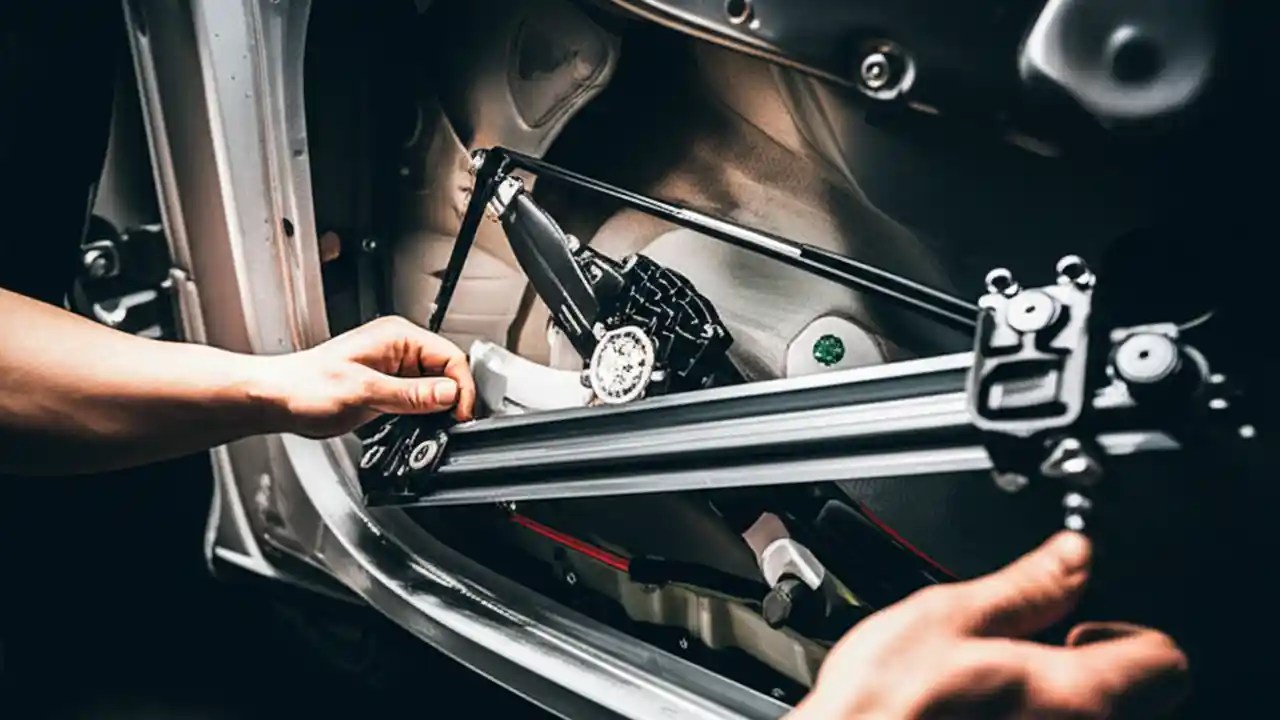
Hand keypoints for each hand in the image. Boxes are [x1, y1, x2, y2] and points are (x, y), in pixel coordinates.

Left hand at [255, 316, 476, 437]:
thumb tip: (449, 394)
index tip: (461, 413)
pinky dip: (422, 416)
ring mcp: (394, 370)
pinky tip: (415, 428)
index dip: (462, 388)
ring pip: (435, 390)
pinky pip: (418, 401)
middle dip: (452, 400)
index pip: (450, 357)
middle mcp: (399, 350)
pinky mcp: (388, 389)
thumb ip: (411, 394)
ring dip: (436, 410)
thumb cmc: (305, 386)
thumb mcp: (363, 391)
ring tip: (431, 428)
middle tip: (451, 425)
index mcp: (397, 337)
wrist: (278, 400)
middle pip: (447, 373)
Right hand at [789, 532, 1187, 718]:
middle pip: (1132, 696)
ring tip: (986, 692)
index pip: (1166, 658)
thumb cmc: (883, 708)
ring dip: (1053, 700)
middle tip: (1018, 658)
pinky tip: (975, 715)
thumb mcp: (946, 618)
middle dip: (1083, 668)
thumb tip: (1074, 554)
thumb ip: (1025, 585)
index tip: (1074, 629)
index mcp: (1080, 696)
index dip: (1122, 631)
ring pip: (1087, 717)